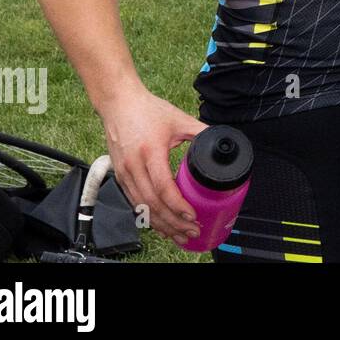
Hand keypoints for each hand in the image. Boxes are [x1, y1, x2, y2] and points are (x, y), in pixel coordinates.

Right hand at [99, 88, 205, 244]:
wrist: (119, 104)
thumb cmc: (148, 110)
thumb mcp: (179, 119)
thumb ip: (201, 132)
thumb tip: (221, 141)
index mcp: (150, 152)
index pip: (163, 187)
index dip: (178, 205)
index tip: (192, 215)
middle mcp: (134, 166)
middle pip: (152, 203)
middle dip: (172, 221)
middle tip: (190, 231)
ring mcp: (124, 173)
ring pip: (141, 207)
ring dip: (160, 223)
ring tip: (178, 234)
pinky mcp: (120, 176)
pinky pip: (134, 201)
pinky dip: (147, 215)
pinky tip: (160, 223)